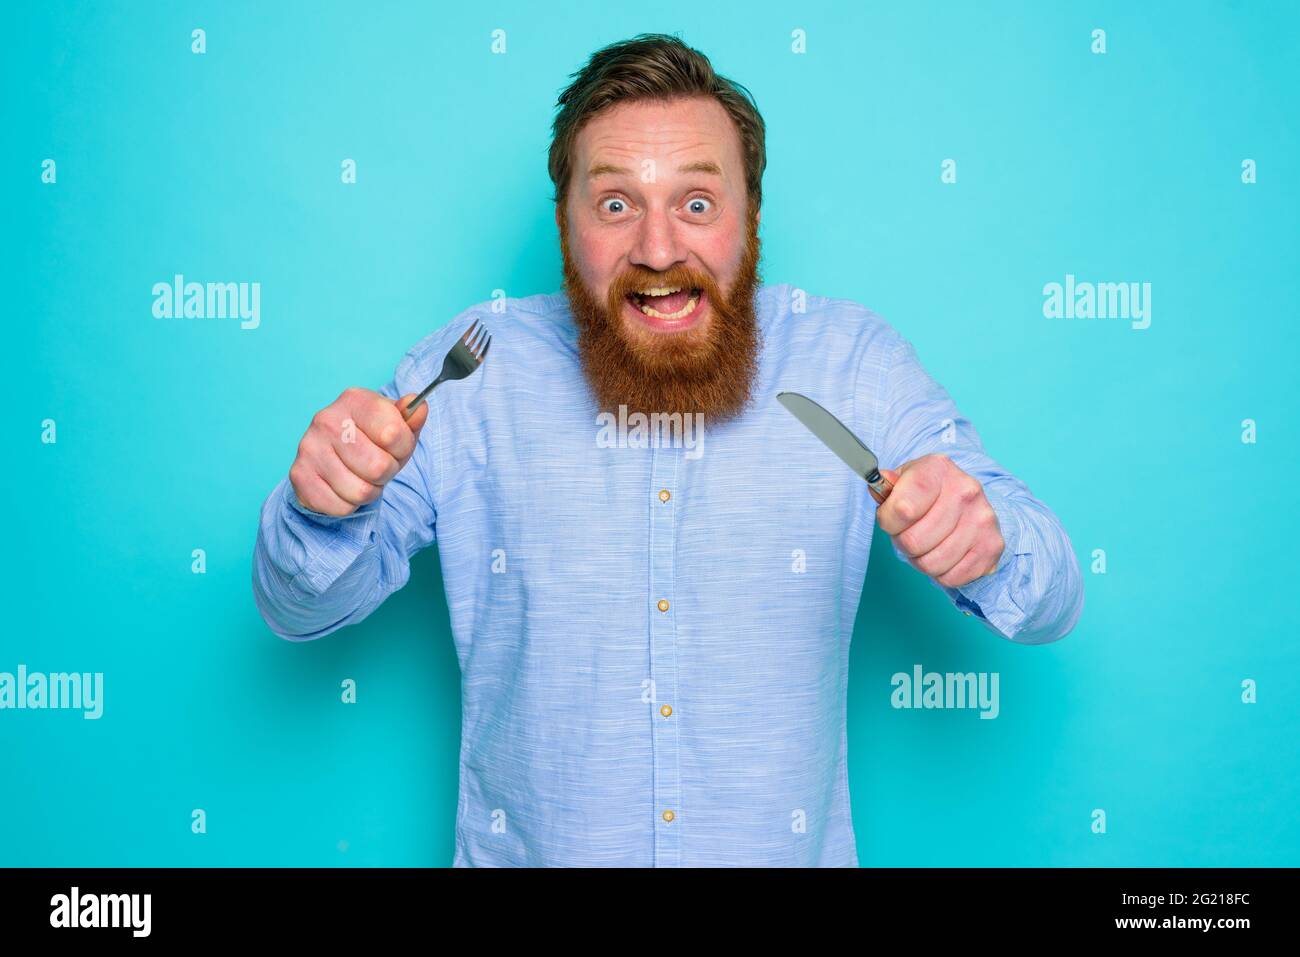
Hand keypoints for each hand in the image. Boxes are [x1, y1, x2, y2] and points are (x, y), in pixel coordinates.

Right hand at [289, 388, 428, 516]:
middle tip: (377, 467)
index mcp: (354, 400)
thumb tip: (419, 407)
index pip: (394, 434)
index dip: (403, 449)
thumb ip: (411, 419)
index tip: (395, 447)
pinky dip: (349, 505)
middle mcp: (327, 419)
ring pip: (361, 491)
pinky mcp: (299, 475)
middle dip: (386, 473)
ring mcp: (309, 447)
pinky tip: (343, 486)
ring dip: (369, 491)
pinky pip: (341, 507)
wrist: (331, 456)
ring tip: (361, 476)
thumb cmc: (372, 440)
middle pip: (378, 467)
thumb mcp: (397, 427)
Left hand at [874, 453, 1004, 587]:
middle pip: (914, 542)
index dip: (888, 522)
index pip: (902, 510)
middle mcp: (965, 490)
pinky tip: (945, 554)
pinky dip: (942, 574)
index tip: (891, 519)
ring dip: (922, 561)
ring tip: (927, 545)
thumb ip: (888, 486)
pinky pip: (952, 578)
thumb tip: (881, 483)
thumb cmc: (927, 493)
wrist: (967, 499)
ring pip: (932, 564)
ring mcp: (982, 519)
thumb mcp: (904, 481)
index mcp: (937, 469)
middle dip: (904, 544)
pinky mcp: (993, 545)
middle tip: (909, 535)